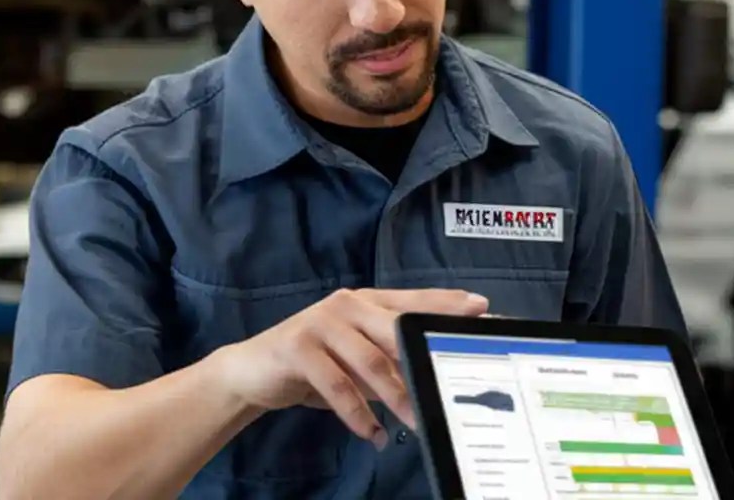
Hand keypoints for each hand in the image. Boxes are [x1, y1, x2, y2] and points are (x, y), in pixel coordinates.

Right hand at [219, 288, 488, 446]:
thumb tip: (436, 371)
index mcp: (366, 301)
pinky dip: (358, 414)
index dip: (448, 302)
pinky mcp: (298, 345)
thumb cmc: (316, 364)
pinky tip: (373, 434)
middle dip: (426, 358)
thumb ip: (392, 356)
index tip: (481, 309)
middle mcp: (347, 304)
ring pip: (371, 362)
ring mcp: (321, 321)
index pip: (414, 300)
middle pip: (398, 328)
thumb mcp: (358, 357)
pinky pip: (338, 384)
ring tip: (415, 423)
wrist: (252, 371)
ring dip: (397, 398)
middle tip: (450, 384)